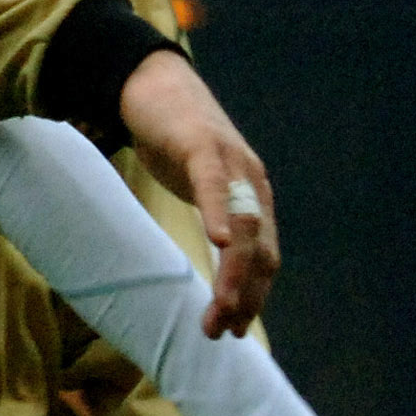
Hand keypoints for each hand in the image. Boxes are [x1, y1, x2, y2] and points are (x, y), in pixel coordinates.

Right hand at [116, 49, 276, 336]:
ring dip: (234, 274)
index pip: (264, 256)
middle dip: (246, 296)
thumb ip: (213, 214)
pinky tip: (218, 242)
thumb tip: (213, 258)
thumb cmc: (172, 137)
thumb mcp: (198, 184)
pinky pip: (215, 185)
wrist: (152, 83)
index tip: (237, 329)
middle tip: (225, 332)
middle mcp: (252, 182)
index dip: (255, 295)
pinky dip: (220, 214)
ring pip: (244, 227)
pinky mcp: (202, 144)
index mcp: (253, 196)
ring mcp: (230, 162)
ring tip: (220, 310)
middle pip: (260, 249)